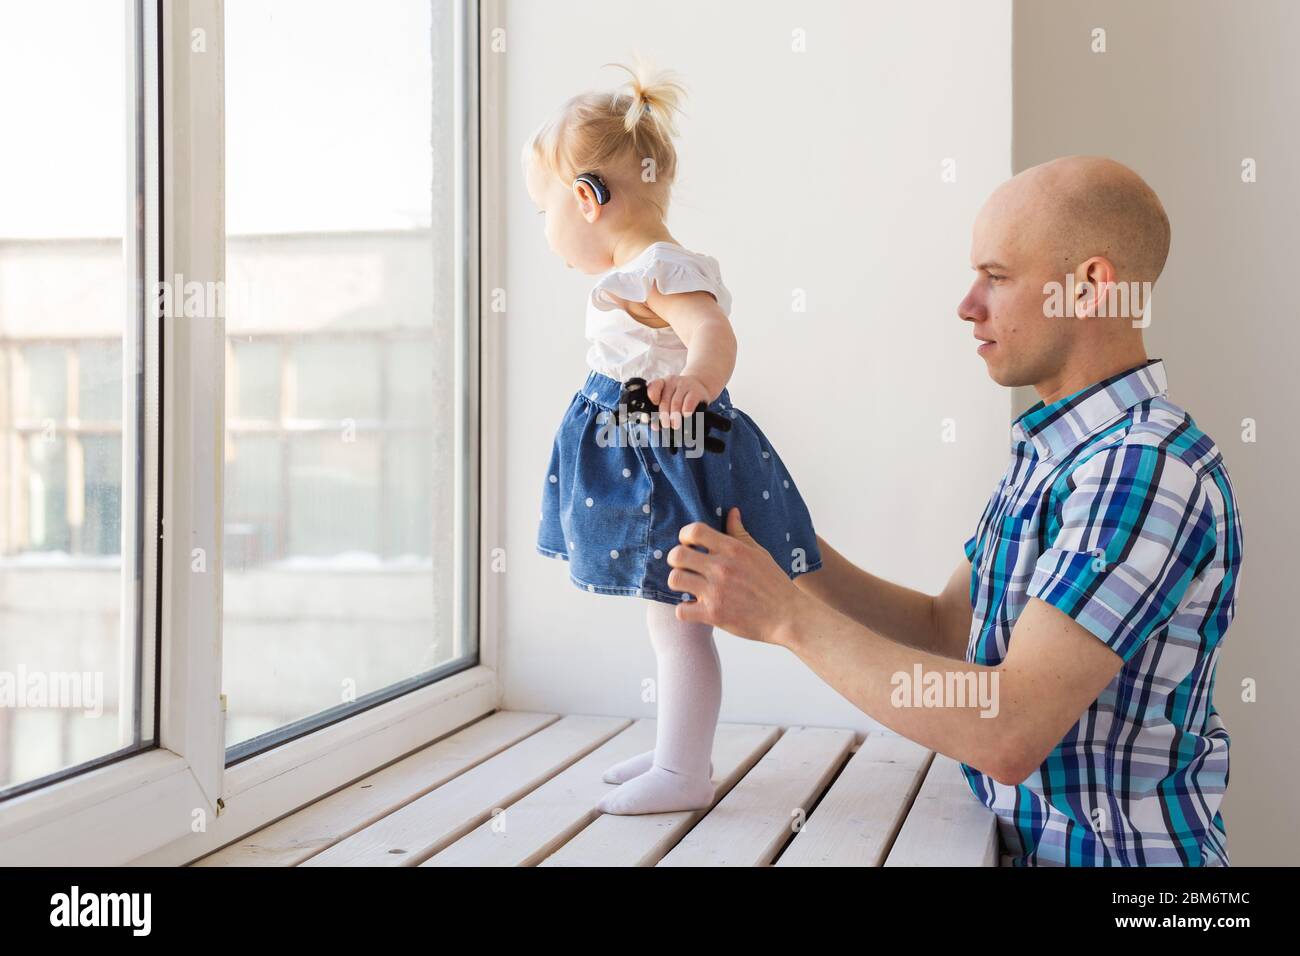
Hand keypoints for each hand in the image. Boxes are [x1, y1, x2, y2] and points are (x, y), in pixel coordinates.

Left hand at [646, 374, 714, 430]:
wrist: (699, 388)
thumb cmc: (680, 397)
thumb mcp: (668, 398)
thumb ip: (659, 410)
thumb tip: (654, 426)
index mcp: (662, 383)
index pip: (654, 387)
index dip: (652, 397)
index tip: (654, 406)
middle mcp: (672, 382)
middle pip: (664, 400)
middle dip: (664, 415)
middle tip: (666, 425)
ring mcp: (685, 385)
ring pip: (676, 402)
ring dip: (674, 416)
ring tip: (675, 425)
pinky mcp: (696, 392)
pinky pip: (689, 402)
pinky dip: (686, 410)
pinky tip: (686, 415)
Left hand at [667, 507, 802, 643]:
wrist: (788, 616)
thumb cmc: (775, 584)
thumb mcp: (759, 553)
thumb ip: (740, 533)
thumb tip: (732, 511)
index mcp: (733, 550)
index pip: (694, 531)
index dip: (685, 536)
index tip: (689, 544)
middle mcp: (721, 568)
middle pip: (677, 555)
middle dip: (676, 560)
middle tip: (685, 567)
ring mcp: (716, 592)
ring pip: (675, 580)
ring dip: (678, 583)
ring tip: (688, 587)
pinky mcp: (713, 615)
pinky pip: (681, 610)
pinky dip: (685, 610)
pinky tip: (695, 608)